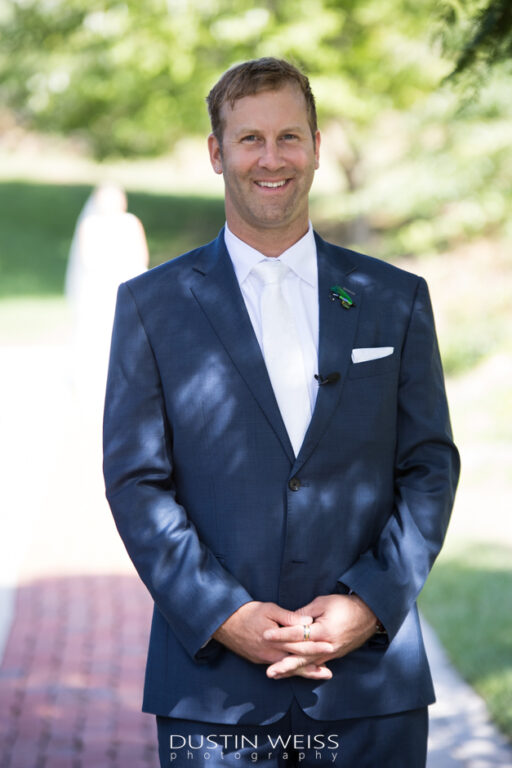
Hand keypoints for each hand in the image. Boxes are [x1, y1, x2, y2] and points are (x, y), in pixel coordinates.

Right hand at [212, 601, 331, 677]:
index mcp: (275, 638)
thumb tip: (307, 620)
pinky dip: (290, 669)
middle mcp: (270, 653)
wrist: (224, 623)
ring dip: (305, 672)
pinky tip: (300, 671)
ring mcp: (264, 659)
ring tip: (321, 675)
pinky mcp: (259, 660)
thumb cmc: (248, 612)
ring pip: (288, 667)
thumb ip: (289, 617)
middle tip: (330, 672)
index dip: (316, 646)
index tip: (330, 646)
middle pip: (296, 660)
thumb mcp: (269, 609)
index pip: (299, 644)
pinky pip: (278, 666)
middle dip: (314, 664)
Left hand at [263, 594, 378, 678]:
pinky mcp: (333, 655)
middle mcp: (326, 646)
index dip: (281, 634)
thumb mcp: (323, 602)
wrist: (368, 615)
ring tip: (275, 675)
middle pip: (301, 656)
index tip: (266, 635)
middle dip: (284, 664)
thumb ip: (305, 612)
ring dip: (291, 671)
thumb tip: (290, 620)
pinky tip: (293, 675)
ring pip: (307, 664)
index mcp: (323, 631)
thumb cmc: (345, 605)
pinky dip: (304, 670)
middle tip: (268, 671)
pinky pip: (316, 665)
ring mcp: (331, 653)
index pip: (298, 634)